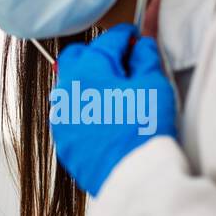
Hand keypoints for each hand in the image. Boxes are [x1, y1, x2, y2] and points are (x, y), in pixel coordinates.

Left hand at [51, 23, 176, 196]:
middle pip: (78, 58)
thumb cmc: (144, 128)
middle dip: (100, 55)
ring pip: (72, 87)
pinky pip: (72, 114)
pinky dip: (87, 110)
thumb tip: (141, 45)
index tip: (136, 40)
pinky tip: (107, 119)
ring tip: (117, 95)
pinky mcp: (63, 142)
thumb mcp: (154, 85)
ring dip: (91, 84)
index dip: (126, 37)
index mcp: (87, 69)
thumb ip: (146, 57)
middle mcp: (66, 90)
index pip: (108, 40)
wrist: (132, 178)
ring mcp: (61, 117)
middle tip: (125, 66)